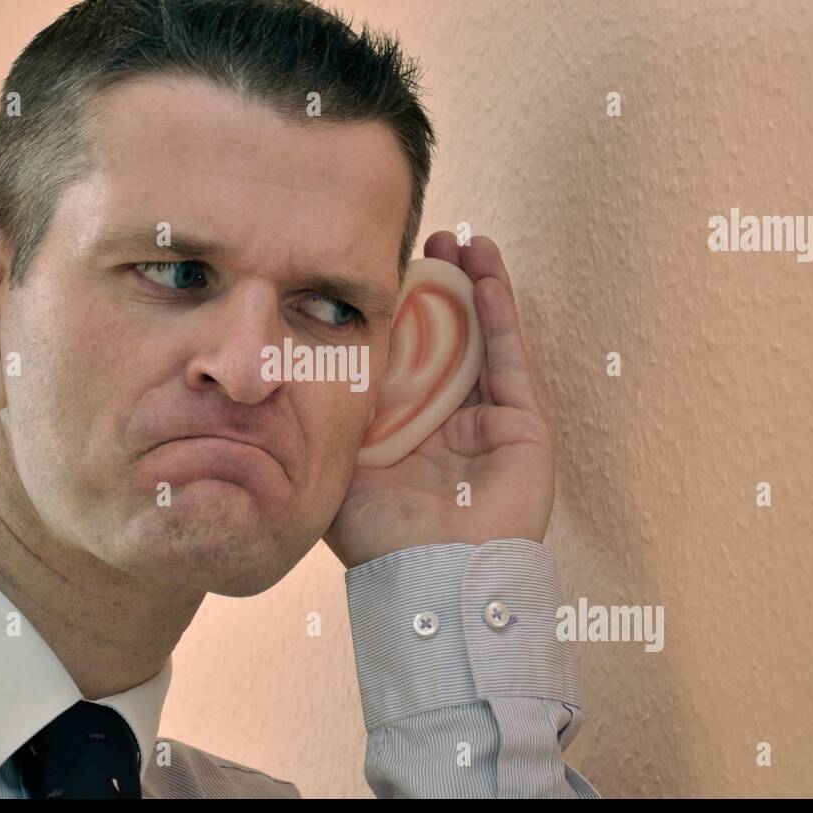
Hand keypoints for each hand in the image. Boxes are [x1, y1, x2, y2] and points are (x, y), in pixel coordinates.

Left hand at [322, 231, 554, 568]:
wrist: (434, 578)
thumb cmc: (379, 535)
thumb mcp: (336, 466)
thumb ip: (327, 419)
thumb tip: (291, 366)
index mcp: (396, 431)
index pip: (395, 356)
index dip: (390, 310)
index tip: (378, 265)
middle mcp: (440, 421)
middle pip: (439, 337)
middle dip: (433, 286)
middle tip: (424, 236)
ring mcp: (483, 421)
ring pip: (477, 337)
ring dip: (470, 284)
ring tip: (459, 234)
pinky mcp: (522, 424)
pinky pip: (507, 356)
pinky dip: (498, 310)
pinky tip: (484, 268)